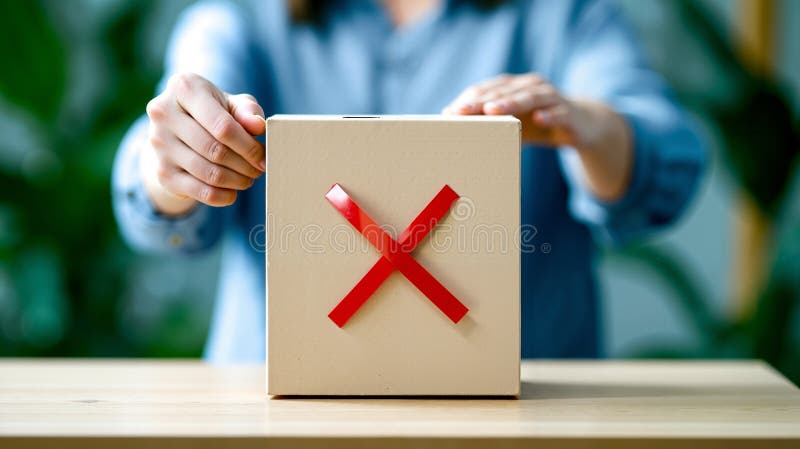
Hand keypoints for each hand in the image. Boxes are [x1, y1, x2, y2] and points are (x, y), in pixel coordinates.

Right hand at [142, 72, 265, 214]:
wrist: (177, 132)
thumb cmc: (213, 112)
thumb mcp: (231, 104)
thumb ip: (247, 111)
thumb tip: (258, 126)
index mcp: (183, 88)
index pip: (223, 126)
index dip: (248, 146)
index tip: (263, 157)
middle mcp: (163, 113)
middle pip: (216, 150)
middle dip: (245, 165)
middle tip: (258, 169)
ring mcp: (159, 144)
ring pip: (209, 173)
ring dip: (237, 181)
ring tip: (248, 178)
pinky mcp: (162, 173)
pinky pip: (200, 192)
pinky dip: (223, 196)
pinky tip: (233, 192)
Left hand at [443, 73, 591, 147]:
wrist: (581, 124)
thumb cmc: (539, 123)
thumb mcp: (513, 124)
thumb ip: (492, 125)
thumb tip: (459, 136)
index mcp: (515, 86)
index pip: (488, 88)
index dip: (469, 98)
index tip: (450, 111)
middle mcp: (532, 86)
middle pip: (504, 91)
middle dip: (481, 101)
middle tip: (462, 111)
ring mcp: (552, 97)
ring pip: (530, 97)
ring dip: (511, 103)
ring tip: (492, 109)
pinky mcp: (569, 112)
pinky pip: (559, 113)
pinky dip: (550, 115)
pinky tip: (539, 119)